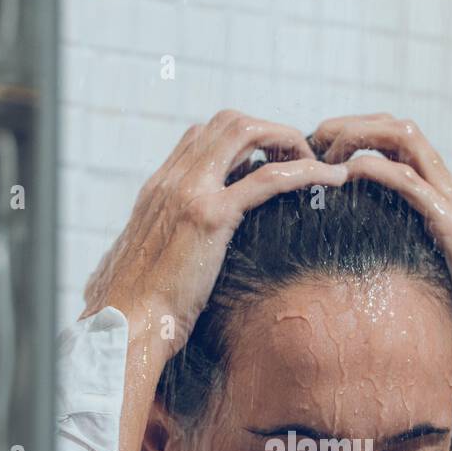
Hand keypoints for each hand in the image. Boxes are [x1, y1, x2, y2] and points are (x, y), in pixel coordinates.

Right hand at [81, 109, 349, 347]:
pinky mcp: (210, 216)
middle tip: (300, 161)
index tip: (270, 166)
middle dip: (270, 131)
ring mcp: (189, 192)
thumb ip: (162, 253)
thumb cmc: (132, 313)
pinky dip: (306, 172)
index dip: (242, 142)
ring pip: (246, 132)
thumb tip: (171, 266)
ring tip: (318, 166)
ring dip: (288, 140)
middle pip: (227, 122)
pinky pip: (268, 178)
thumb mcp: (146, 270)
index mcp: (157, 190)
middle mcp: (171, 181)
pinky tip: (331, 180)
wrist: (120, 327)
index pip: (202, 138)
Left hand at [308, 113, 451, 365]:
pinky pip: (411, 183)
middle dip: (353, 124)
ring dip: (358, 136)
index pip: (399, 139)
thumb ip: (404, 242)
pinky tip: (348, 175)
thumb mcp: (428, 264)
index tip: (323, 148)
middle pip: (399, 128)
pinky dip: (375, 170)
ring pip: (405, 139)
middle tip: (316, 139)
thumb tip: (360, 244)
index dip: (360, 131)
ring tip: (325, 153)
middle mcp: (449, 189)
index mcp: (441, 194)